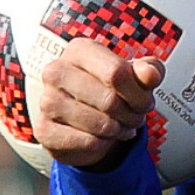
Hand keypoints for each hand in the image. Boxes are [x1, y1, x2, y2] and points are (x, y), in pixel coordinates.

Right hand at [34, 39, 163, 168]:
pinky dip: (102, 144)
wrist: (84, 118)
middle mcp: (57, 71)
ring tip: (120, 126)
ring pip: (99, 124)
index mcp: (79, 50)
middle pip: (109, 100)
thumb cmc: (110, 90)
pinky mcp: (44, 129)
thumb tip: (150, 74)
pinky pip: (87, 142)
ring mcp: (47, 100)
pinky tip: (102, 137)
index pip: (117, 73)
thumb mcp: (137, 76)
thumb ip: (148, 70)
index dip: (139, 94)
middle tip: (134, 117)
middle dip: (131, 115)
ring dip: (118, 131)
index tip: (145, 102)